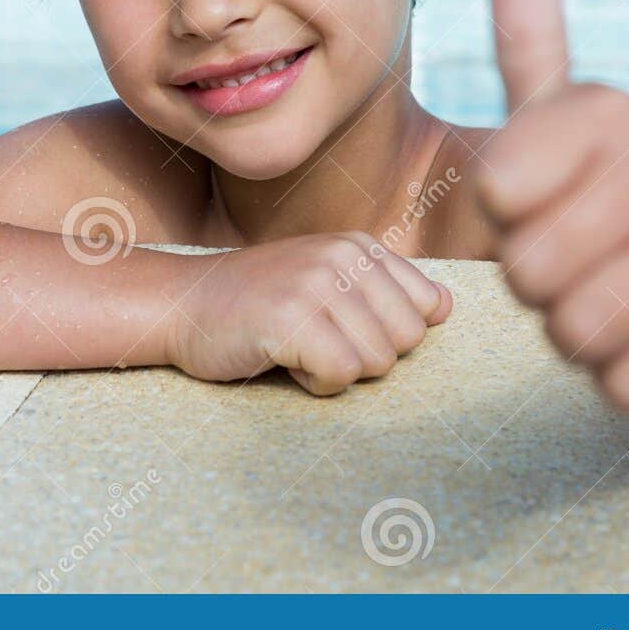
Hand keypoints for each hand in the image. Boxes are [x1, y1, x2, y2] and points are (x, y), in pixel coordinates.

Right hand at [165, 232, 452, 395]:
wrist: (182, 304)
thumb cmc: (257, 302)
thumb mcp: (326, 280)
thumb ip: (384, 289)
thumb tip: (446, 306)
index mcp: (359, 246)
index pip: (428, 307)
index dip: (388, 333)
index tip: (343, 326)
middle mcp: (343, 257)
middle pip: (407, 340)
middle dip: (366, 355)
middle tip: (316, 338)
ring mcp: (316, 284)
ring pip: (378, 362)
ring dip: (336, 370)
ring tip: (296, 344)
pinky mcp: (291, 318)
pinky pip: (340, 374)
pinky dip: (314, 382)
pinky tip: (284, 359)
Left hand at [475, 0, 628, 418]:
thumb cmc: (624, 200)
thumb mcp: (574, 124)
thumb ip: (532, 51)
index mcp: (614, 111)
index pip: (497, 191)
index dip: (509, 220)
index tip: (547, 205)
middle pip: (528, 270)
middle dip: (540, 288)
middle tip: (585, 265)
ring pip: (574, 330)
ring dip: (581, 337)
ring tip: (618, 301)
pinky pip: (627, 384)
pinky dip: (628, 380)